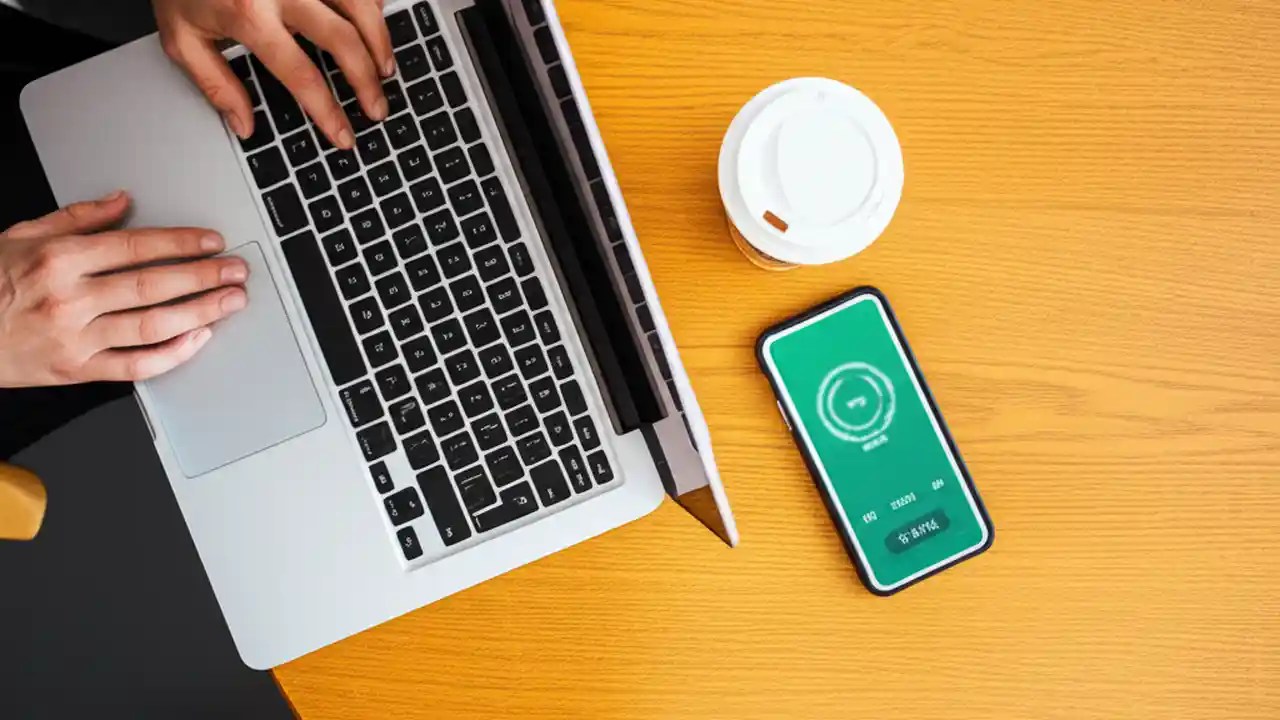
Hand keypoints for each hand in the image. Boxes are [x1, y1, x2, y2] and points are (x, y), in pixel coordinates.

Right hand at [0, 192, 248, 386]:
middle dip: (203, 277)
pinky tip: (197, 339)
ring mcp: (75, 337)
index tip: (212, 242)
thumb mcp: (23, 235)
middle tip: (237, 271)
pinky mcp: (76, 370)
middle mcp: (70, 298)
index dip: (181, 243)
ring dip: (200, 312)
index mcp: (59, 259)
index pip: (135, 247)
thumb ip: (78, 217)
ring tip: (230, 301)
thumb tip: (123, 200)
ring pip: (151, 325)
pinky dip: (171, 354)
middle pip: (152, 285)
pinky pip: (135, 365)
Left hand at [153, 0, 395, 149]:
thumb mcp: (181, 38)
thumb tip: (244, 125)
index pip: (301, 74)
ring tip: (386, 70)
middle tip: (375, 108)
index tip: (342, 134)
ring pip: (360, 5)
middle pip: (343, 40)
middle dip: (366, 81)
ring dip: (380, 41)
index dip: (327, 111)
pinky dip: (373, 4)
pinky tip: (376, 23)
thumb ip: (215, 84)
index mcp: (249, 16)